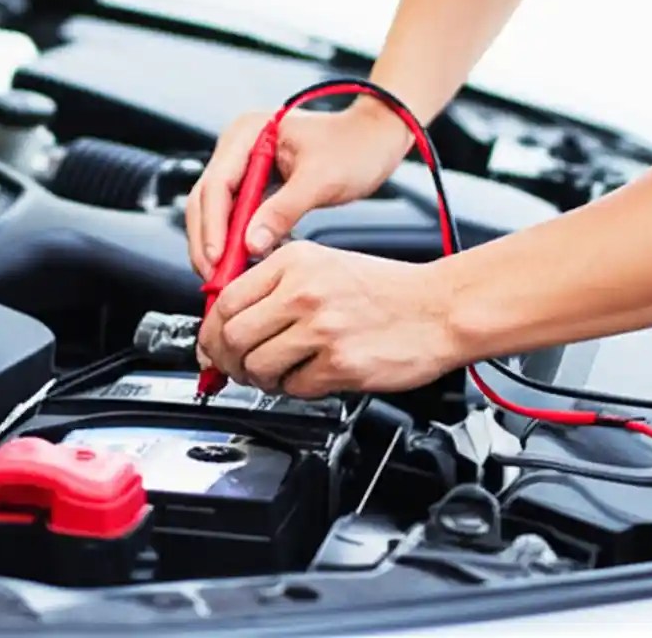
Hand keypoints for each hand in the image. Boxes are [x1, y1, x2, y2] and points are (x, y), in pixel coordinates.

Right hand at [186, 98, 412, 279]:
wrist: (376, 139)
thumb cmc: (357, 147)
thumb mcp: (321, 180)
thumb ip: (284, 210)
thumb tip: (251, 244)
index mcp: (248, 132)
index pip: (217, 183)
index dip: (213, 225)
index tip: (217, 257)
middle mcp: (239, 146)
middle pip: (206, 199)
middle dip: (208, 240)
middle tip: (214, 276)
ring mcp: (244, 164)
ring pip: (216, 211)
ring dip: (219, 244)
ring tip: (225, 276)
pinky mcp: (254, 182)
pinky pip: (235, 215)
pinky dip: (236, 240)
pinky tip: (242, 262)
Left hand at [196, 241, 460, 397]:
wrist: (442, 309)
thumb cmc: (386, 290)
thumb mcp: (322, 265)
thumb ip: (274, 286)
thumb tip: (226, 321)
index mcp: (293, 262)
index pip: (225, 300)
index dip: (209, 331)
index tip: (211, 347)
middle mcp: (303, 292)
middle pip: (232, 336)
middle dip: (228, 361)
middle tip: (237, 369)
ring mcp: (321, 328)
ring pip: (257, 365)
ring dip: (259, 380)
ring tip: (275, 376)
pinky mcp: (340, 363)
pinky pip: (294, 386)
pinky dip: (294, 389)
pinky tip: (308, 378)